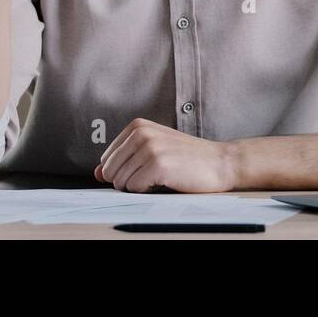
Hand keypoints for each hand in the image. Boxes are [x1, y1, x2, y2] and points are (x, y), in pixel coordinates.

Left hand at [95, 118, 237, 192]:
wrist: (220, 162)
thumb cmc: (187, 158)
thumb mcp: (153, 151)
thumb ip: (124, 160)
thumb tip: (97, 173)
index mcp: (137, 126)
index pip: (106, 160)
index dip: (123, 171)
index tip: (146, 167)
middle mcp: (141, 133)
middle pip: (110, 172)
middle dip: (129, 180)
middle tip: (154, 174)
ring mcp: (149, 148)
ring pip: (120, 182)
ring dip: (140, 186)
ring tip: (162, 176)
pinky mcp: (158, 164)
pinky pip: (135, 188)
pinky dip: (149, 190)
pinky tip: (167, 180)